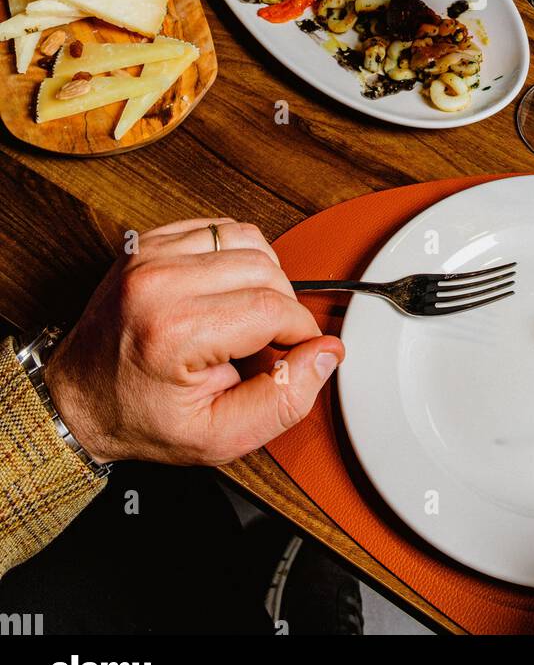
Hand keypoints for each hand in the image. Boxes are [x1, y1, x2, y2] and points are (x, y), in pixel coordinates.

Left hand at [43, 218, 343, 466]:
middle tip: (266, 342)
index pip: (272, 309)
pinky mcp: (148, 241)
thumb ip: (282, 400)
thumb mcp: (219, 436)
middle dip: (282, 307)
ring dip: (263, 276)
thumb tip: (325, 354)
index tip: (298, 350)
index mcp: (174, 330)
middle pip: (265, 269)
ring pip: (248, 240)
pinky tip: (224, 291)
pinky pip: (219, 229)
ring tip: (246, 315)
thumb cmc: (139, 418)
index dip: (299, 331)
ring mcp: (150, 254)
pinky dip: (236, 256)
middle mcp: (159, 280)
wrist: (77, 400)